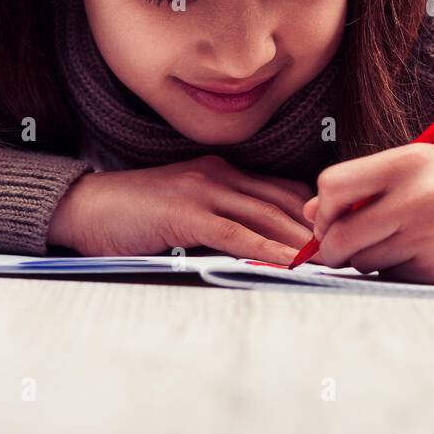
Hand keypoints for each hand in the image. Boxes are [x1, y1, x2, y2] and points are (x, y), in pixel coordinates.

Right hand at [48, 155, 313, 264]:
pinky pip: (236, 232)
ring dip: (301, 240)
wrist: (85, 207)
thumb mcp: (186, 210)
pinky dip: (267, 248)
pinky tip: (289, 262)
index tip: (339, 232)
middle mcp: (217, 174)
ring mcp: (202, 190)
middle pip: (281, 200)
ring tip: (330, 259)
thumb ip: (220, 219)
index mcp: (221, 171)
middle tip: (348, 248)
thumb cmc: (133, 215)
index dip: (312, 211)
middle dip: (317, 226)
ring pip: (265, 215)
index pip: (281, 189)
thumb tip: (259, 245)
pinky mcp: (186, 213)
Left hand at [303, 144, 433, 283]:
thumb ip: (365, 185)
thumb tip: (309, 213)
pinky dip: (395, 271)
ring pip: (362, 262)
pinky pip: (391, 277)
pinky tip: (423, 254)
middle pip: (339, 235)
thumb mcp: (420, 166)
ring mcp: (427, 239)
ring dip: (367, 259)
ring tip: (399, 241)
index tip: (330, 217)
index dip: (323, 208)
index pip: (332, 186)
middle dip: (332, 247)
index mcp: (409, 162)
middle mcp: (416, 199)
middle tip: (342, 246)